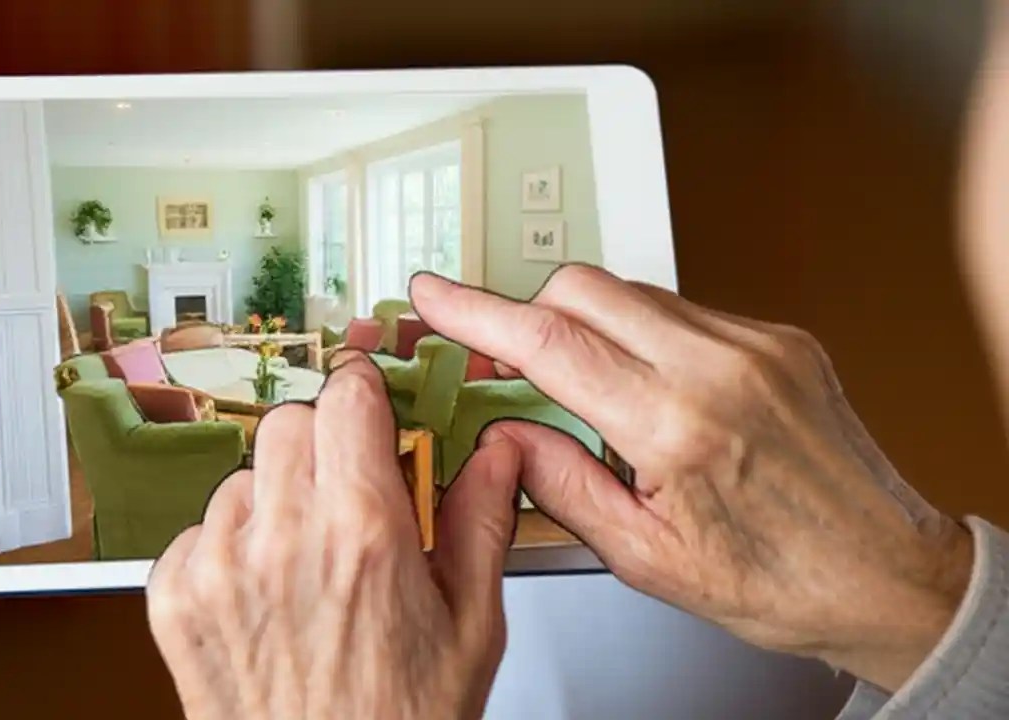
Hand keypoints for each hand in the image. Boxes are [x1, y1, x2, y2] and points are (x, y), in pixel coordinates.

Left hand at [146, 353, 519, 719]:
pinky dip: (227, 548)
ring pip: (243, 476)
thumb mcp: (472, 626)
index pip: (348, 400)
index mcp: (364, 534)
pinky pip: (197, 529)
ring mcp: (219, 567)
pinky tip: (264, 591)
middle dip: (323, 444)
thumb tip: (498, 455)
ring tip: (306, 560)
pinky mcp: (174, 598)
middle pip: (290, 424)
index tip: (369, 405)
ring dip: (274, 499)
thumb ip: (481, 521)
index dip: (364, 395)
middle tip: (347, 492)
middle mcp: (283, 540)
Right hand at [410, 266, 973, 691]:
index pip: (550, 341)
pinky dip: (644, 333)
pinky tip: (651, 385)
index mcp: (678, 427)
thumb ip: (563, 485)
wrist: (884, 573)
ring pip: (632, 292)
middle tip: (507, 354)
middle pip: (584, 289)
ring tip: (588, 387)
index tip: (437, 296)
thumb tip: (506, 436)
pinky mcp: (780, 337)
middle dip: (529, 310)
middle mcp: (720, 367)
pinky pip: (684, 308)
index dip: (478, 311)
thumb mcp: (647, 558)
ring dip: (588, 323)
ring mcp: (756, 343)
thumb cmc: (778, 580)